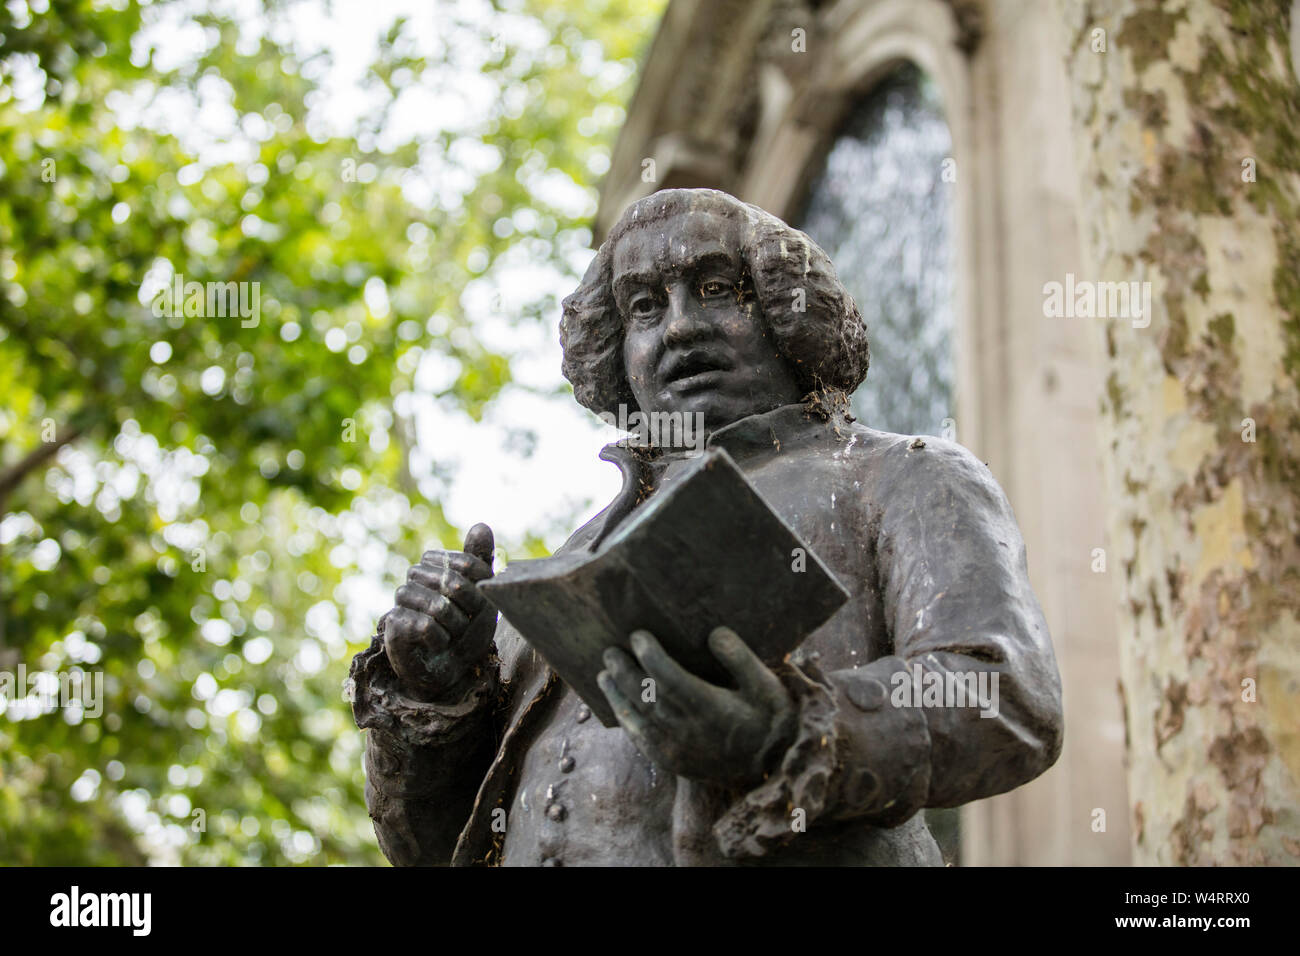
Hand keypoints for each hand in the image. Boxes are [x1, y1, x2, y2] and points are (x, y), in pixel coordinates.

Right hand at [383, 523, 496, 701]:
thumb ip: (481, 560)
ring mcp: (402, 597)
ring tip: (450, 635)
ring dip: (455, 627)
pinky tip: (437, 643)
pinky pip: (426, 626)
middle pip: (454, 584)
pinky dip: (440, 639)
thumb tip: (481, 524)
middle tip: (464, 624)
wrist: (449, 669)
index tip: (480, 606)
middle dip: (469, 610)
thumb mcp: (483, 595)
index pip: (469, 565)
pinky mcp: (393, 622)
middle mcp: (415, 575)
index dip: (482, 589)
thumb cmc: (467, 629)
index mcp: (436, 562)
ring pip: (439, 607)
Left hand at [596, 627, 796, 786]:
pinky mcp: (672, 763)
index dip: (650, 655)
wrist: (772, 767)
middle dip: (624, 672)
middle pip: (646, 697)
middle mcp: (687, 731)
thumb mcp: (766, 685)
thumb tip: (715, 633)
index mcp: (710, 708)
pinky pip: (641, 741)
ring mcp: (676, 750)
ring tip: (604, 675)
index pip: (669, 678)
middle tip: (610, 651)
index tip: (637, 635)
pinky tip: (619, 708)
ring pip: (638, 720)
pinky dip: (627, 722)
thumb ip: (740, 659)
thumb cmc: (768, 718)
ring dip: (617, 696)